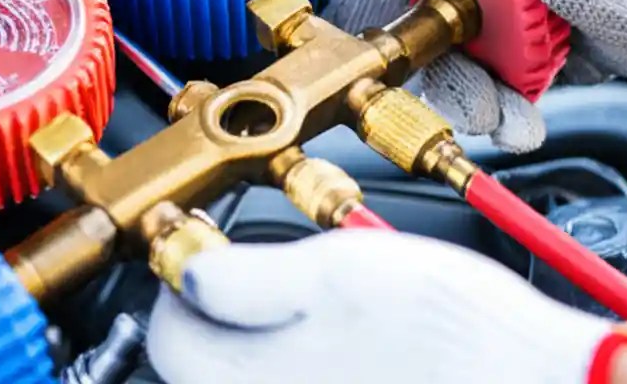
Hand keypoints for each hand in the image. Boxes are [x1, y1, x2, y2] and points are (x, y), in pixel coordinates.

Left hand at [146, 230, 626, 383]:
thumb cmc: (458, 336)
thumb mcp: (341, 269)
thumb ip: (246, 275)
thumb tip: (189, 271)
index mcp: (249, 382)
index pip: (168, 334)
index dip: (186, 280)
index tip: (213, 256)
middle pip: (204, 370)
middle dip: (224, 320)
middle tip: (272, 279)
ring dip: (268, 350)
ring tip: (324, 314)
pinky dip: (313, 374)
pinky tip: (355, 355)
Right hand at [328, 0, 626, 149]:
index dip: (380, 5)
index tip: (370, 49)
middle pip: (431, 23)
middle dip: (446, 72)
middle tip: (471, 102)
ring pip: (468, 60)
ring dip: (480, 97)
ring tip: (509, 118)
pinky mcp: (550, 42)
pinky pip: (507, 81)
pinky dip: (512, 106)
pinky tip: (528, 118)